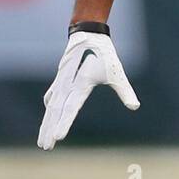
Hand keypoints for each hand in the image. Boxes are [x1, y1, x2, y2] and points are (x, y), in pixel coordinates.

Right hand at [37, 31, 138, 149]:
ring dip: (46, 122)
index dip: (64, 124)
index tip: (58, 138)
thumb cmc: (104, 52)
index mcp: (79, 83)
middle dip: (50, 129)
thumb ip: (125, 91)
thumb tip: (135, 107)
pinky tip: (48, 114)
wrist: (88, 31)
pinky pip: (53, 96)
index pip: (70, 109)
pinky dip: (49, 108)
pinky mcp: (61, 79)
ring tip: (43, 139)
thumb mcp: (116, 72)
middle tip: (45, 147)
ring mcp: (61, 81)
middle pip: (56, 111)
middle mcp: (67, 84)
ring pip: (51, 106)